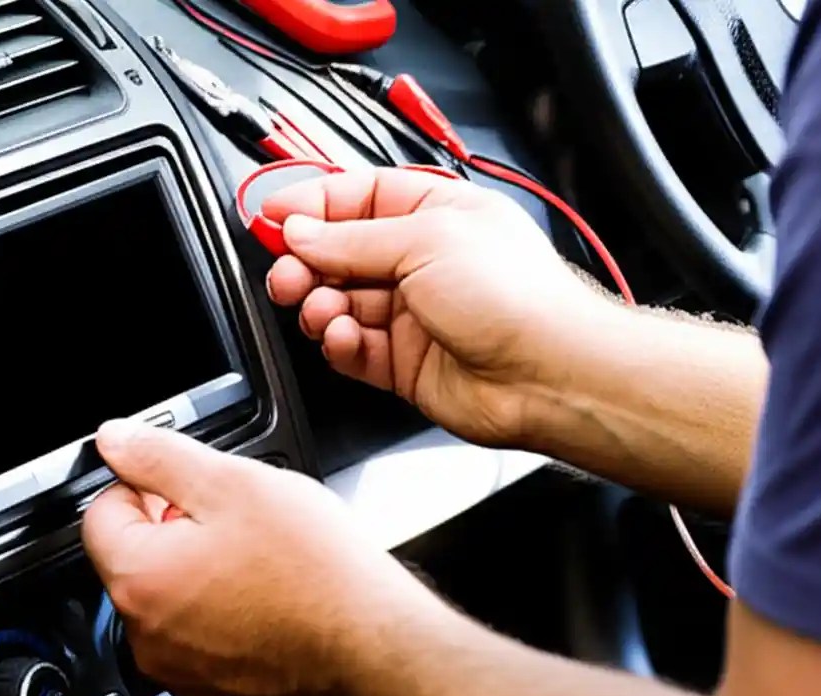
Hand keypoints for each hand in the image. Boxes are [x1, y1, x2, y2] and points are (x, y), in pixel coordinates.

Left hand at [82, 419, 447, 695]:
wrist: (378, 654)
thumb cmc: (318, 575)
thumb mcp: (238, 484)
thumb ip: (162, 456)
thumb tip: (115, 438)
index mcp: (139, 577)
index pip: (102, 510)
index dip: (147, 485)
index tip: (189, 486)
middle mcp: (147, 635)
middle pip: (137, 559)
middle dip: (176, 531)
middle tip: (239, 521)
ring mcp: (179, 672)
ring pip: (172, 601)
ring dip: (203, 575)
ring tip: (264, 563)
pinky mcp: (214, 695)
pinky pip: (202, 641)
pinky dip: (226, 618)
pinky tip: (271, 601)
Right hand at [264, 168, 610, 447]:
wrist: (547, 373)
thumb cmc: (516, 297)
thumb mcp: (425, 240)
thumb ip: (352, 238)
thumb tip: (300, 229)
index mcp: (437, 213)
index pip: (359, 197)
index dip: (313, 205)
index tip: (274, 216)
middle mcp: (424, 261)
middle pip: (341, 252)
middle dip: (306, 260)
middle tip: (287, 272)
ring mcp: (414, 313)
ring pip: (341, 302)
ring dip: (320, 304)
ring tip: (320, 307)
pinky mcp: (404, 362)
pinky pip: (353, 348)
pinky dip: (340, 343)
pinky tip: (344, 337)